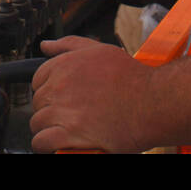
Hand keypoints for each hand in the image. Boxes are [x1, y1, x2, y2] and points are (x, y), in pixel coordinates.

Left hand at [29, 37, 156, 152]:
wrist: (153, 102)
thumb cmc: (132, 78)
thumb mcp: (100, 50)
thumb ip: (69, 45)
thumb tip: (46, 46)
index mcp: (65, 65)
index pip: (38, 79)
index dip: (49, 90)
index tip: (61, 97)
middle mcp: (60, 86)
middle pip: (38, 102)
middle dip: (50, 108)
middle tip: (68, 114)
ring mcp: (64, 111)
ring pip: (37, 122)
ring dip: (48, 127)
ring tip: (65, 130)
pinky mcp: (69, 134)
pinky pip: (42, 141)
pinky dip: (46, 144)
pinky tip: (57, 143)